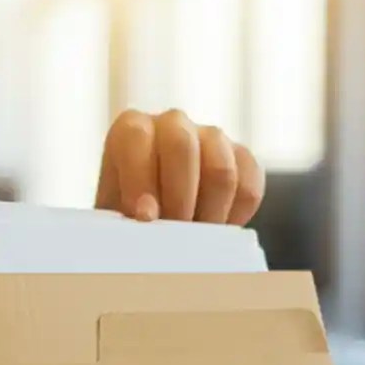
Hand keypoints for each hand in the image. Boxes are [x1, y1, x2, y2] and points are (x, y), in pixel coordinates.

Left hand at [96, 109, 264, 224]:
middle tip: (174, 232)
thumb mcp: (116, 210)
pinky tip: (217, 232)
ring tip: (196, 240)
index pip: (137, 136)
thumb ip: (127, 210)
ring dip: (209, 213)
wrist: (159, 216)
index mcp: (132, 128)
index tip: (144, 217)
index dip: (140, 178)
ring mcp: (212, 137)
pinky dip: (235, 216)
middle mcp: (173, 123)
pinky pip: (249, 186)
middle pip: (182, 145)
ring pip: (220, 169)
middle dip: (179, 197)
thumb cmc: (129, 213)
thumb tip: (148, 215)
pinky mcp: (242, 158)